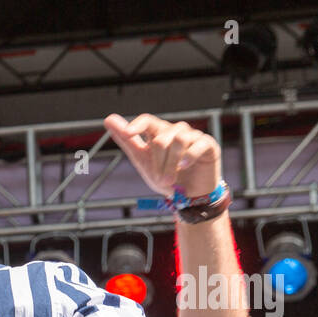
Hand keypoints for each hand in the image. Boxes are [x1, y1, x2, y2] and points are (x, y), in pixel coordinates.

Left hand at [103, 113, 221, 199]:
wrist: (188, 197)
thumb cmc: (166, 178)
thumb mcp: (142, 161)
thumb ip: (127, 141)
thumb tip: (108, 119)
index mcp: (159, 134)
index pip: (148, 120)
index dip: (137, 124)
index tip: (128, 133)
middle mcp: (175, 131)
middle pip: (161, 137)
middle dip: (158, 162)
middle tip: (159, 178)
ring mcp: (193, 136)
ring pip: (179, 139)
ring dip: (171, 163)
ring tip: (170, 179)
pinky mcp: (208, 144)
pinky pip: (198, 143)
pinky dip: (189, 157)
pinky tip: (185, 166)